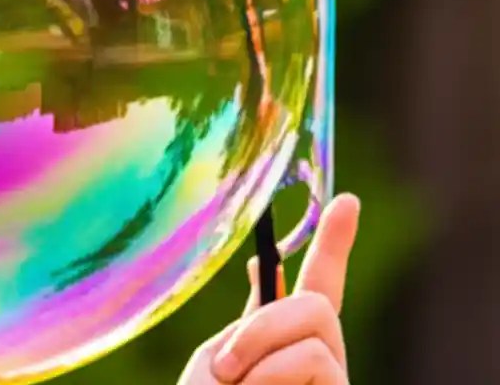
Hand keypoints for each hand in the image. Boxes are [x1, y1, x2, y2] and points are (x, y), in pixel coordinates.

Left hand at [179, 193, 359, 383]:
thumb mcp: (221, 355)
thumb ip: (253, 316)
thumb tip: (265, 261)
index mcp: (287, 341)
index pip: (320, 286)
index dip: (334, 245)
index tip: (347, 201)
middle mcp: (322, 358)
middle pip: (316, 301)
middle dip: (264, 323)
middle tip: (224, 367)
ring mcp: (334, 378)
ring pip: (317, 318)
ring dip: (260, 349)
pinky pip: (318, 357)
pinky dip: (273, 373)